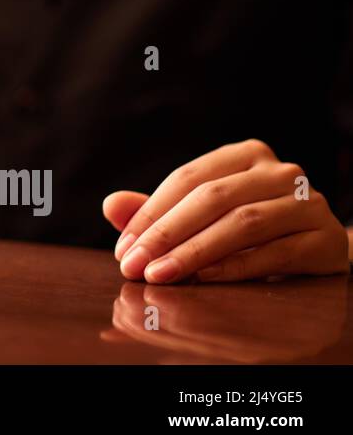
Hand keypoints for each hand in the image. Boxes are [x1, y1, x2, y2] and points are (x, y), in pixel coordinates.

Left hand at [103, 139, 351, 283]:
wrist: (317, 248)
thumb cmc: (249, 228)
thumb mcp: (202, 216)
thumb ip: (158, 211)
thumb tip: (110, 205)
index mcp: (244, 155)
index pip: (187, 179)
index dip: (150, 212)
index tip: (123, 248)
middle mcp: (279, 171)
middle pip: (212, 198)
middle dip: (166, 233)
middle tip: (134, 265)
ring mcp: (307, 203)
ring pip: (243, 223)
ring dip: (194, 251)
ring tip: (160, 274)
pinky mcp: (324, 239)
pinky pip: (275, 252)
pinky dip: (235, 266)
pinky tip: (202, 279)